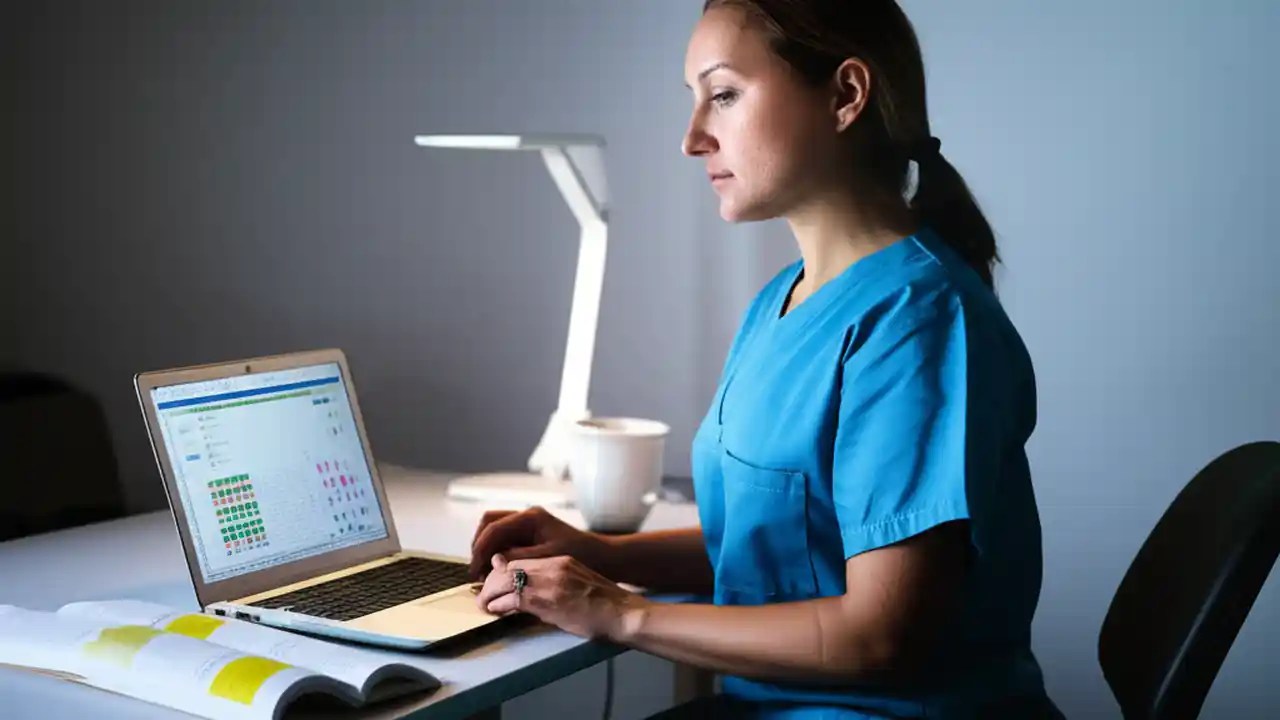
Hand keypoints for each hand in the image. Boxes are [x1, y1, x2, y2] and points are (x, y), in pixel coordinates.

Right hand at [469, 506, 611, 578]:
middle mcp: (527, 516)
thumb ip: (519, 558)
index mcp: (530, 517)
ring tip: (485, 574)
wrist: (604, 557)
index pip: (493, 528)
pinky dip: (496, 553)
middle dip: (479, 546)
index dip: (480, 550)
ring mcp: (528, 524)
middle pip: (489, 524)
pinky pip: (505, 539)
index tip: (474, 572)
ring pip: (495, 530)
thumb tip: (493, 561)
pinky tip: (497, 571)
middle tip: (476, 572)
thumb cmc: (582, 556)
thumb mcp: (548, 559)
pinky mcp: (531, 534)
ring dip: (486, 550)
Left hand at [475, 553, 649, 640]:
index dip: (504, 569)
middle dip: (492, 580)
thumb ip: (555, 579)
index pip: (522, 559)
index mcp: (561, 560)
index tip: (496, 579)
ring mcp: (548, 583)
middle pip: (510, 566)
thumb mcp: (579, 582)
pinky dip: (498, 605)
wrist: (622, 613)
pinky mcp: (545, 601)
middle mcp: (552, 566)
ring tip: (484, 603)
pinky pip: (511, 599)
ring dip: (490, 593)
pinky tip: (493, 610)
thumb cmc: (606, 603)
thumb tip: (533, 585)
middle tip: (484, 593)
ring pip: (505, 580)